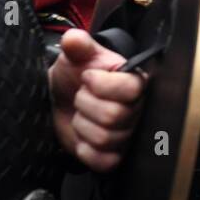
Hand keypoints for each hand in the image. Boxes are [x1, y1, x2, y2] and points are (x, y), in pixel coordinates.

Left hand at [50, 29, 144, 172]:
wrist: (63, 99)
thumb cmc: (75, 76)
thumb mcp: (75, 56)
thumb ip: (77, 45)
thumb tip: (73, 39)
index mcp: (133, 82)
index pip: (131, 89)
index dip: (102, 84)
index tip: (87, 77)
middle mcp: (136, 110)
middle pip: (114, 116)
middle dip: (85, 105)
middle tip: (81, 97)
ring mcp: (126, 134)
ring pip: (104, 138)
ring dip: (82, 125)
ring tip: (81, 114)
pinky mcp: (113, 156)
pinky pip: (103, 161)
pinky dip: (85, 150)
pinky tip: (81, 136)